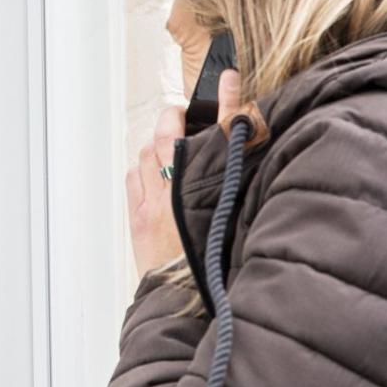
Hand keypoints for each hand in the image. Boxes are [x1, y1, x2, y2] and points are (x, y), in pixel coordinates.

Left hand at [126, 69, 241, 274]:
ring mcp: (152, 205)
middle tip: (185, 109)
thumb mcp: (239, 226)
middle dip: (176, 118)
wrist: (185, 309)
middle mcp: (177, 194)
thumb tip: (252, 160)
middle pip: (169, 138)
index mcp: (210, 193)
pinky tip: (153, 172)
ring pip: (146, 156)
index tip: (228, 77)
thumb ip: (244, 186)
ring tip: (170, 141)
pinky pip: (134, 179)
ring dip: (156, 144)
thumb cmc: (215, 275)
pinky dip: (142, 168)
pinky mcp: (138, 220)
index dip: (227, 104)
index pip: (221, 134)